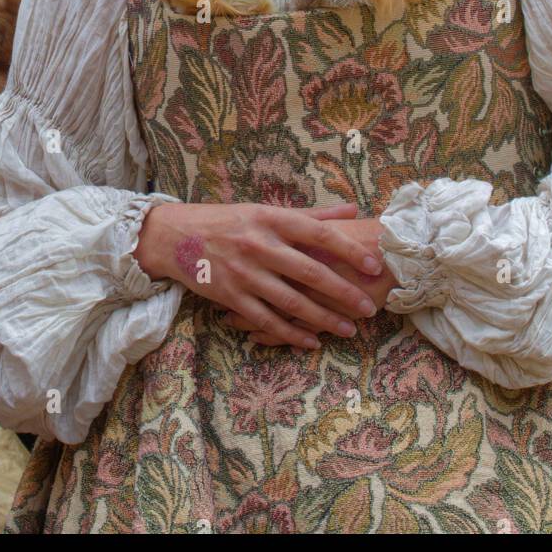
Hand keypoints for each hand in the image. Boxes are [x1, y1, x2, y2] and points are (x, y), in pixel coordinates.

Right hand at [223, 216, 398, 346]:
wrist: (178, 236)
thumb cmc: (231, 221)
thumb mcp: (268, 211)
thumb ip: (312, 215)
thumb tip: (352, 210)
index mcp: (273, 219)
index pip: (320, 234)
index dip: (350, 249)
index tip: (374, 264)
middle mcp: (260, 245)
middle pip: (310, 272)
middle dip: (343, 292)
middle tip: (368, 306)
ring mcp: (245, 273)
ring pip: (291, 301)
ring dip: (323, 318)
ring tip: (349, 329)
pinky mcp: (231, 297)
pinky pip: (266, 320)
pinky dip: (291, 333)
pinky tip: (312, 341)